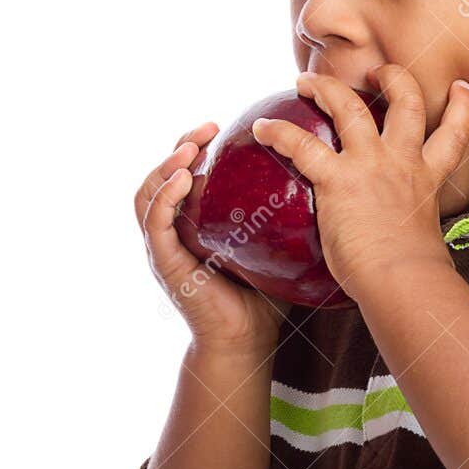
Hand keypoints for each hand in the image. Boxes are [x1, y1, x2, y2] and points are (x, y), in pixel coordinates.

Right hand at [135, 124, 286, 354]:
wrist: (246, 340)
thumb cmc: (263, 298)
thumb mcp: (272, 247)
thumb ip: (282, 218)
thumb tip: (320, 179)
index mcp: (195, 225)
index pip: (186, 175)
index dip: (196, 146)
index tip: (221, 128)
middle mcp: (174, 233)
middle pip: (163, 176)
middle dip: (181, 145)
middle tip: (208, 129)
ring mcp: (164, 248)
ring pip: (148, 195)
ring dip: (166, 166)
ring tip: (190, 149)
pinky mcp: (164, 263)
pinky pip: (154, 222)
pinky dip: (165, 196)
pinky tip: (185, 178)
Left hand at [248, 66, 468, 296]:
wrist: (402, 279)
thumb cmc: (412, 275)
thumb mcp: (422, 239)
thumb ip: (410, 230)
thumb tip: (402, 253)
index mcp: (426, 179)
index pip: (453, 135)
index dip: (461, 107)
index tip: (461, 87)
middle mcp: (402, 162)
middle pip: (405, 102)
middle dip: (392, 77)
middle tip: (377, 70)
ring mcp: (370, 166)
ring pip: (350, 107)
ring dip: (327, 87)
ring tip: (307, 80)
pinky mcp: (338, 180)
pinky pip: (302, 145)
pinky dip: (279, 134)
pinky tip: (262, 129)